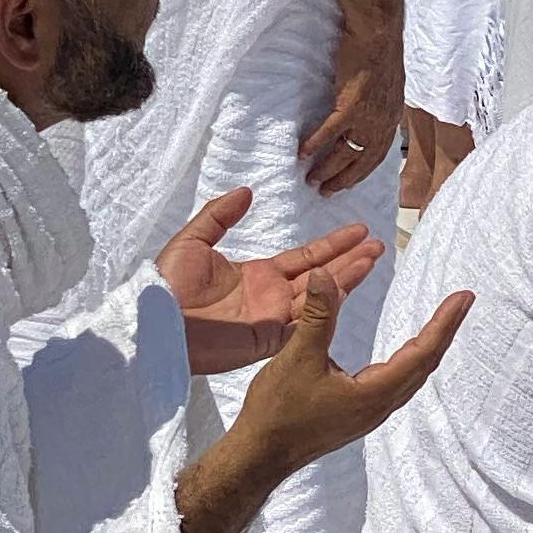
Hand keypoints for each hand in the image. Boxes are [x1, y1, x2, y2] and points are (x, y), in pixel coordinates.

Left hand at [157, 188, 383, 370]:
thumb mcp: (193, 240)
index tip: (358, 231)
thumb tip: (247, 193)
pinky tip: (346, 286)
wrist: (153, 320)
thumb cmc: (165, 285)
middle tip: (379, 244)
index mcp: (257, 275)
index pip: (304, 258)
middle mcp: (270, 296)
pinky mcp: (267, 339)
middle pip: (320, 276)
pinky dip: (325, 304)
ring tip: (373, 257)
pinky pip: (304, 321)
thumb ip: (220, 216)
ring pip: (319, 296)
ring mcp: (272, 319)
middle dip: (350, 260)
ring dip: (346, 277)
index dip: (331, 245)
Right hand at [229, 275, 470, 476]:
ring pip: (412, 376)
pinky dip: (409, 361)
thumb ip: (317, 316)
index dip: (444, 322)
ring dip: (429, 346)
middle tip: (461, 301)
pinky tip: (404, 353)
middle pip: (425, 364)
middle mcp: (380, 405)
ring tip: (440, 322)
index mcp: (374, 393)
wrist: (259, 456)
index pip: (422, 352)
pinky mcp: (358, 415)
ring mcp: (370, 413)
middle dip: (444, 330)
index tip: (464, 297)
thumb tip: (325, 276)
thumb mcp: (297, 356)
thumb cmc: (278, 413)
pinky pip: (397, 384)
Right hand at [299, 20, 404, 192]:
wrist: (377, 34)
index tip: (348, 183)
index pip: (377, 155)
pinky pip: (329, 133)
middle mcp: (382, 123)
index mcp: (391, 118)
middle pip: (362, 161)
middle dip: (344, 179)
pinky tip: (302, 154)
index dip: (361, 171)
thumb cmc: (380, 51)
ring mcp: (367, 117)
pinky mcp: (350, 107)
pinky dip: (315, 145)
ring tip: (311, 179)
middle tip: (326, 192)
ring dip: (327, 168)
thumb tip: (372, 108)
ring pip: (345, 153)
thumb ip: (380, 102)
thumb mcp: (387, 84)